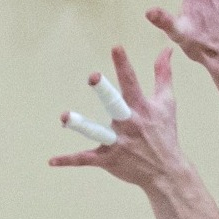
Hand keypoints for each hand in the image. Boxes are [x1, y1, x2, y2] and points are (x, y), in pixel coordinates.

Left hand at [50, 47, 190, 192]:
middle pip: (114, 103)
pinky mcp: (108, 159)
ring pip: (96, 132)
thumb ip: (163, 74)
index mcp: (140, 107)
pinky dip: (68, 161)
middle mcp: (128, 123)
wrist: (166, 171)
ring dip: (80, 124)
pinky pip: (85, 159)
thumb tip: (167, 49)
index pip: (131, 82)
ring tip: (63, 117)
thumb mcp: (166, 103)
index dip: (123, 65)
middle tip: (92, 76)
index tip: (116, 47)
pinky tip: (51, 161)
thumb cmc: (164, 133)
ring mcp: (118, 142)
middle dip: (104, 90)